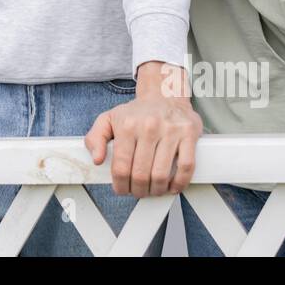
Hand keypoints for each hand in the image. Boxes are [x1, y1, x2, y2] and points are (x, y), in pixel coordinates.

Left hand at [84, 62, 201, 196]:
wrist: (165, 93)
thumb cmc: (137, 112)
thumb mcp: (109, 119)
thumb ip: (95, 138)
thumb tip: (96, 159)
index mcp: (127, 125)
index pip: (121, 167)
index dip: (120, 185)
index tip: (122, 189)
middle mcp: (149, 127)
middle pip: (141, 174)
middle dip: (138, 190)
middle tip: (138, 191)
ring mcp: (170, 131)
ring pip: (161, 175)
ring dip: (156, 190)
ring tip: (154, 189)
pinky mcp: (188, 134)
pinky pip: (186, 166)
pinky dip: (179, 183)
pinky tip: (172, 185)